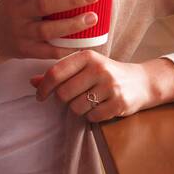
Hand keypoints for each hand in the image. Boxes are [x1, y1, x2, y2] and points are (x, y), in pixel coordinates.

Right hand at [0, 0, 101, 61]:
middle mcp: (17, 12)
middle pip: (43, 5)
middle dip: (70, 0)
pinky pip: (48, 52)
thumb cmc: (17, 8)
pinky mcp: (27, 51)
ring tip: (93, 17)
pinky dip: (66, 49)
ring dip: (71, 25)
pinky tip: (83, 43)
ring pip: (47, 30)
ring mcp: (22, 33)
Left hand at [29, 52, 151, 120]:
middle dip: (64, 100)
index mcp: (87, 56)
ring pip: (76, 108)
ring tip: (90, 101)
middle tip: (73, 98)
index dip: (43, 88)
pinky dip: (92, 116)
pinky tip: (100, 107)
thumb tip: (32, 82)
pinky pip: (92, 117)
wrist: (142, 82)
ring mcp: (110, 86)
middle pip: (63, 94)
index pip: (56, 73)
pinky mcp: (118, 103)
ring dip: (78, 109)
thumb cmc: (106, 74)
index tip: (40, 96)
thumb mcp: (84, 68)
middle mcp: (99, 68)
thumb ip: (59, 74)